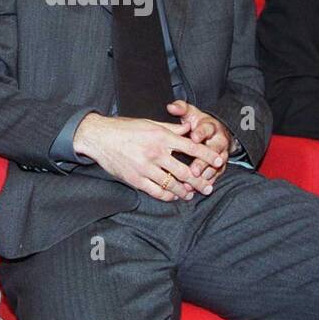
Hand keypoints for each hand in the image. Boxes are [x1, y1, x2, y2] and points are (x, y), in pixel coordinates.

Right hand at [73, 113, 224, 200]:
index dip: (207, 154)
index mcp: (161, 137)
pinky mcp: (136, 179)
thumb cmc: (124, 128)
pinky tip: (173, 196)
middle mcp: (156, 153)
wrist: (100, 137)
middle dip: (199, 181)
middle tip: (208, 187)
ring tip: (191, 195)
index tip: (219, 160)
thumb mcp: (149, 123)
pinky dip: (167, 196)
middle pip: (185, 170)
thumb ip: (171, 128)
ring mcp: (146, 168)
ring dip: (185, 192)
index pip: (191, 146)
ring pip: (172, 184)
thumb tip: (189, 127)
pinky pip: (156, 191)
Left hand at [166, 100, 231, 188]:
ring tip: (193, 184)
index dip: (201, 133)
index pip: (207, 129)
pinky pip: (216, 175)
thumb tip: (171, 106)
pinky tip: (196, 190)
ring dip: (205, 175)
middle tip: (194, 170)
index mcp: (211, 127)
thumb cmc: (197, 124)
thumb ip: (181, 109)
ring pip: (216, 166)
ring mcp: (221, 155)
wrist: (215, 133)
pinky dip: (207, 182)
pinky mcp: (220, 166)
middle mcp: (219, 141)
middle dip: (204, 161)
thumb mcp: (191, 114)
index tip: (193, 137)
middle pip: (214, 151)